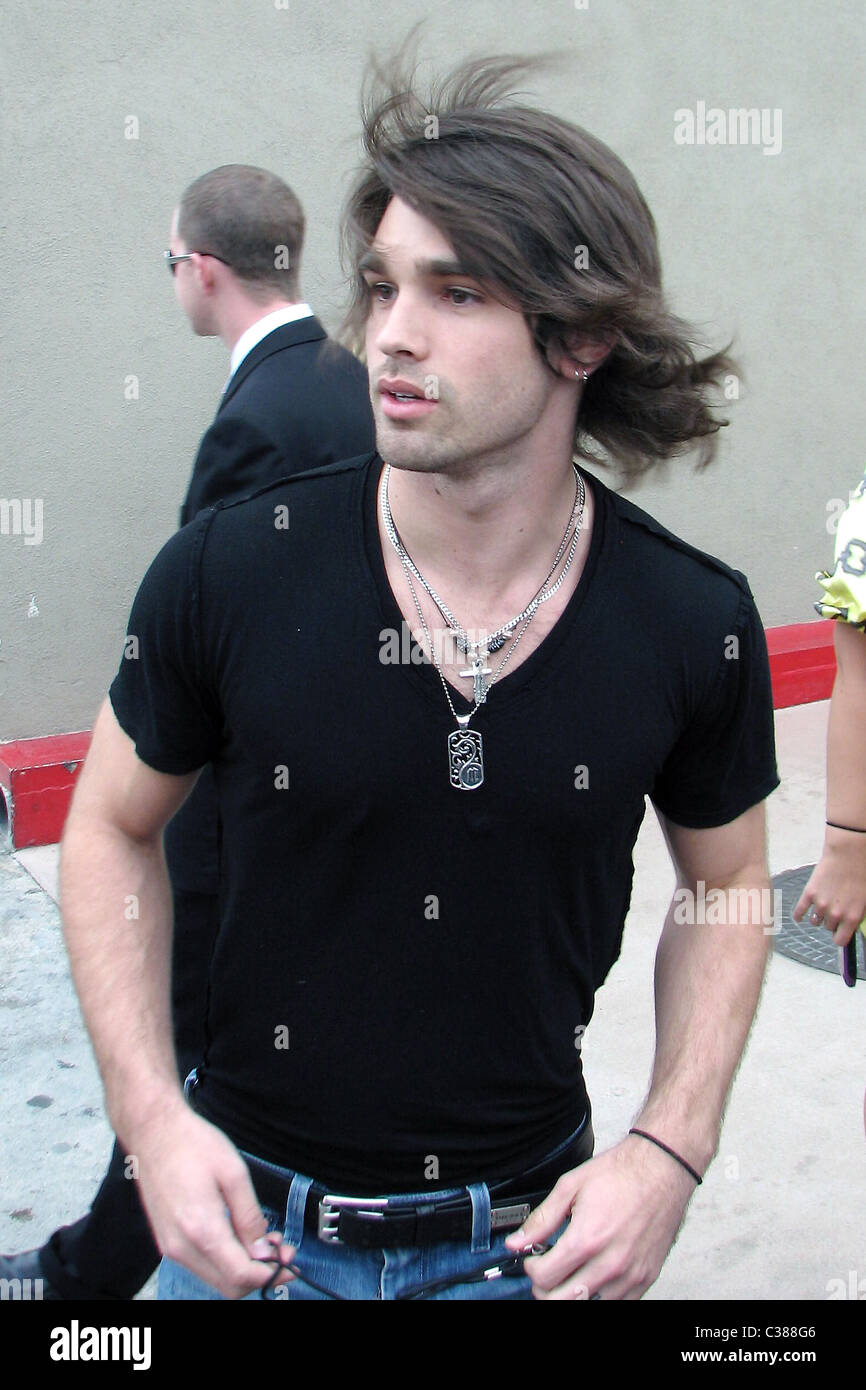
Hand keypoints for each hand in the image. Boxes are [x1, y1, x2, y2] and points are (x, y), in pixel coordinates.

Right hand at [131, 1102, 294, 1298]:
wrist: (154, 1132)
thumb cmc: (191, 1144)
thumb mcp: (234, 1173)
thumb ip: (250, 1217)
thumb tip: (264, 1250)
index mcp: (200, 1229)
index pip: (240, 1275)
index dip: (270, 1273)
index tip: (289, 1262)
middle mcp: (181, 1246)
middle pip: (228, 1286)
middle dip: (259, 1275)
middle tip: (281, 1251)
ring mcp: (170, 1246)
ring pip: (215, 1279)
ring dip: (242, 1268)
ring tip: (262, 1241)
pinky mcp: (167, 1241)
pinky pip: (201, 1265)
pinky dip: (224, 1260)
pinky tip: (238, 1237)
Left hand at [504, 1135, 696, 1299]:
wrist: (661, 1169)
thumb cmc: (620, 1173)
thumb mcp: (571, 1186)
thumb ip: (542, 1219)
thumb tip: (517, 1241)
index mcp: (587, 1239)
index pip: (545, 1278)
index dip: (532, 1268)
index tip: (534, 1259)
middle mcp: (610, 1262)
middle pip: (563, 1300)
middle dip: (546, 1288)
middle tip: (546, 1271)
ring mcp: (630, 1274)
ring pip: (589, 1304)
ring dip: (574, 1291)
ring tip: (572, 1270)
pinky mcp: (647, 1278)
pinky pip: (618, 1303)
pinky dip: (601, 1294)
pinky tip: (595, 1274)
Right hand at [793, 837, 865, 945]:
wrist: (849, 853)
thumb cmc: (861, 872)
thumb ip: (857, 915)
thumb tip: (850, 924)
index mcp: (852, 918)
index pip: (840, 940)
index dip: (839, 937)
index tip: (839, 933)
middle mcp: (835, 914)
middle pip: (828, 927)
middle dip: (831, 920)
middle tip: (835, 907)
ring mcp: (820, 904)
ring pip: (815, 920)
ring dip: (818, 915)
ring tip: (823, 905)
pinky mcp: (809, 894)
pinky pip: (799, 911)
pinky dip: (799, 915)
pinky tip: (799, 916)